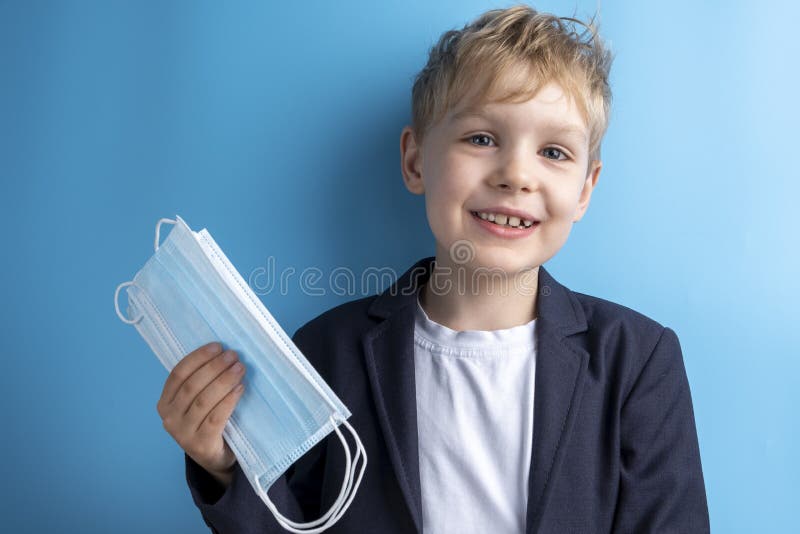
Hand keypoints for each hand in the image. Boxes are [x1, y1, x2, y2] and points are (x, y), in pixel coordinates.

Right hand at [156, 341, 245, 486]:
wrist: (214, 458)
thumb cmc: (207, 421)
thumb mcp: (196, 402)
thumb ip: (201, 382)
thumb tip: (222, 353)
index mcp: (165, 402)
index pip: (178, 374)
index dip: (198, 358)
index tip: (217, 346)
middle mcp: (169, 418)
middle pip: (192, 385)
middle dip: (214, 367)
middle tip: (233, 355)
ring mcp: (183, 433)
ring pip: (204, 400)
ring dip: (223, 380)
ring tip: (240, 368)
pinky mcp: (200, 445)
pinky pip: (216, 417)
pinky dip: (228, 400)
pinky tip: (240, 388)